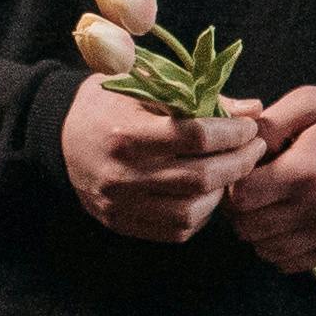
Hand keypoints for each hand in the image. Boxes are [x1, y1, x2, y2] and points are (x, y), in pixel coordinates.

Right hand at [63, 74, 259, 240]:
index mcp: (126, 133)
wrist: (60, 135)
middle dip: (238, 163)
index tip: (250, 127)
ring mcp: (121, 205)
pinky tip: (207, 193)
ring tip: (232, 171)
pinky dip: (201, 214)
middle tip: (255, 149)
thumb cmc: (108, 103)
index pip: (195, 136)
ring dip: (222, 192)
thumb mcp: (145, 85)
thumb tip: (252, 109)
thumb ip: (199, 96)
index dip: (233, 133)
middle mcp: (122, 175)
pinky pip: (176, 231)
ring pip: (191, 212)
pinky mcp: (121, 224)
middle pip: (199, 178)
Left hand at [228, 84, 315, 269]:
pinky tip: (287, 224)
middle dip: (241, 210)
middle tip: (253, 191)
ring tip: (271, 206)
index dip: (233, 184)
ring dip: (259, 231)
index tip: (245, 173)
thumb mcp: (311, 102)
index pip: (240, 197)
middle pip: (248, 227)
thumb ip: (269, 122)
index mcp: (304, 172)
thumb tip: (239, 145)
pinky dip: (279, 248)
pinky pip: (290, 264)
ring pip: (266, 250)